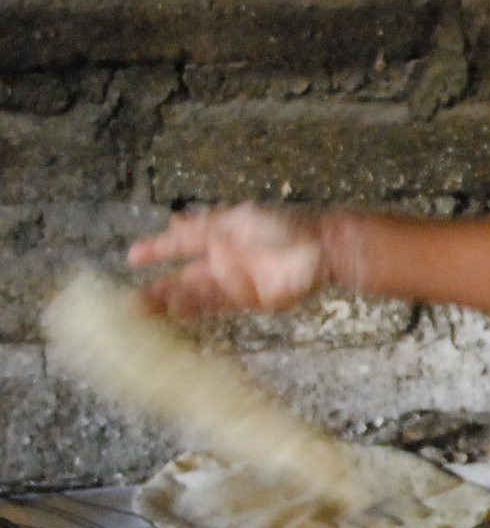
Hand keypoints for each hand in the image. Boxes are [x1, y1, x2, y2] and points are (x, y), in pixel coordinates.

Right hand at [127, 204, 331, 315]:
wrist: (320, 248)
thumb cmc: (284, 226)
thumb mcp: (239, 218)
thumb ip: (206, 224)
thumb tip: (174, 221)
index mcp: (219, 236)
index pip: (181, 244)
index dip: (157, 249)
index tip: (132, 257)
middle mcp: (223, 260)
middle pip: (184, 277)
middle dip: (158, 289)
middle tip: (131, 300)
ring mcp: (236, 282)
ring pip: (195, 294)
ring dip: (171, 302)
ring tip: (144, 309)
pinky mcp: (251, 300)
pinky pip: (218, 304)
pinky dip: (196, 307)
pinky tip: (175, 310)